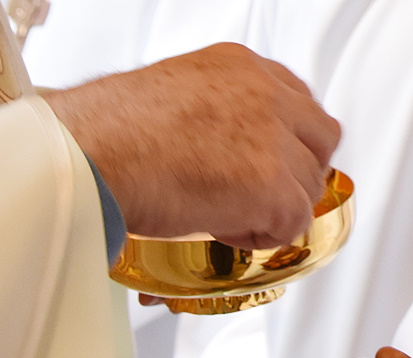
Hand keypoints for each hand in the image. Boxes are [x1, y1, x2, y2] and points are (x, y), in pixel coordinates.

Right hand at [43, 43, 342, 248]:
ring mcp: (274, 137)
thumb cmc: (107, 132)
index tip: (271, 159)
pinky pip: (294, 224)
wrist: (90, 155)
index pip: (297, 97)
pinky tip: (222, 227)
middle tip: (263, 195)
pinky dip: (261, 236)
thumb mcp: (172, 96)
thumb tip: (223, 148)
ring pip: (309, 185)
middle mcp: (265, 92)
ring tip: (223, 213)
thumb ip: (215, 112)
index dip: (289, 138)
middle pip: (322, 137)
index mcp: (240, 66)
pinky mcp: (273, 184)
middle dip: (300, 171)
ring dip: (274, 208)